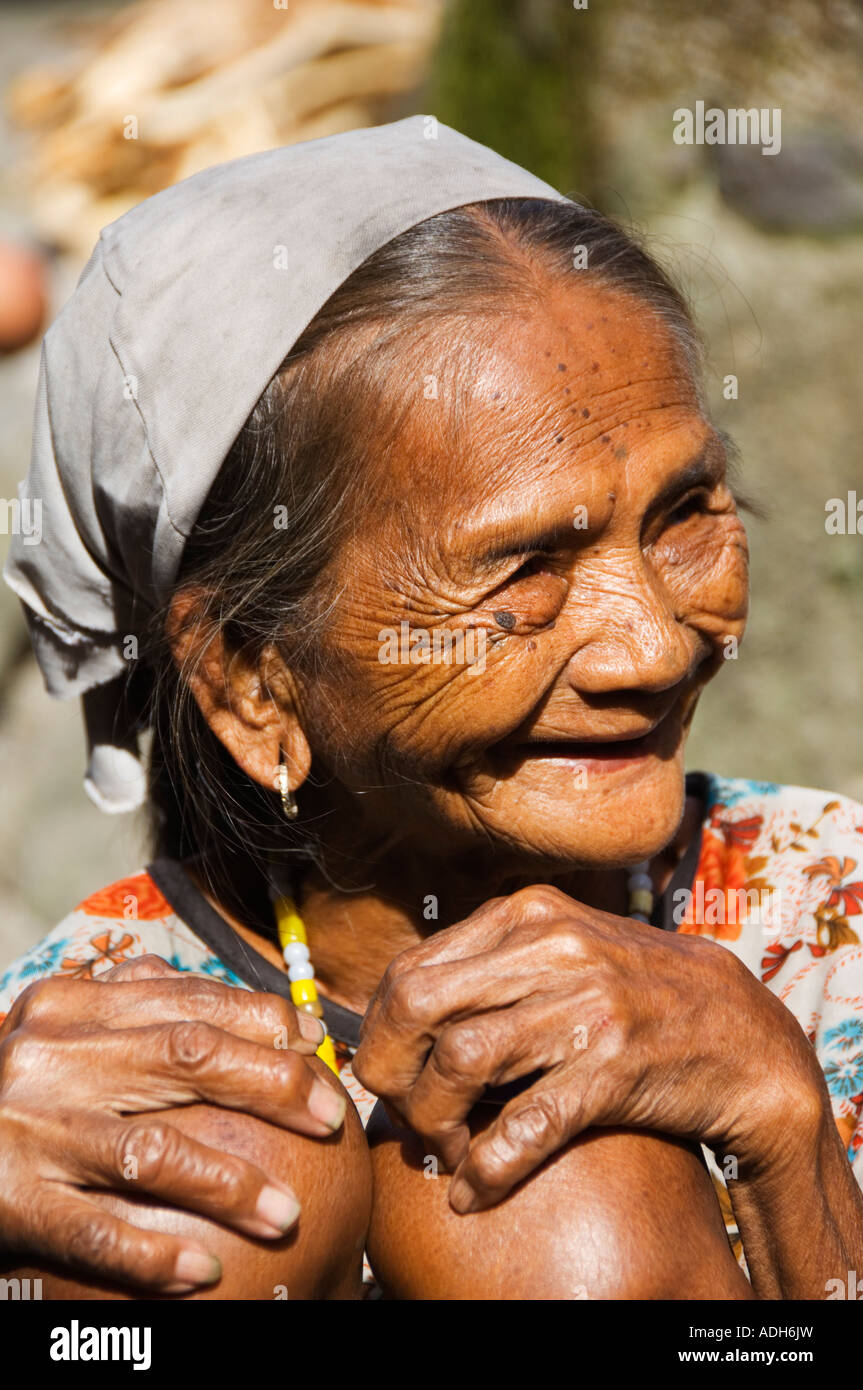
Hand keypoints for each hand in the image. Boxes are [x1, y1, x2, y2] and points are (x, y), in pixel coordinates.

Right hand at [0, 955, 345, 1290]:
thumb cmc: (19, 1095)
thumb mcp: (63, 1035)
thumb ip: (141, 1015)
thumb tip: (269, 1018)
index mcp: (72, 1005)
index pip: (191, 1001)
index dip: (267, 1021)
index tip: (317, 1049)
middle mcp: (51, 1056)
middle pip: (187, 1058)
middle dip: (274, 1085)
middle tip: (330, 1118)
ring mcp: (29, 1128)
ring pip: (150, 1151)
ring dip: (229, 1185)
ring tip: (286, 1215)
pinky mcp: (10, 1200)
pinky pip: (95, 1231)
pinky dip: (152, 1256)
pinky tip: (203, 1275)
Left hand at [353, 885, 820, 1210]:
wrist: (740, 1033)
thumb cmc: (634, 994)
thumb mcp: (563, 948)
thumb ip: (491, 962)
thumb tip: (398, 1003)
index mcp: (526, 915)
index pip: (409, 969)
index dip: (379, 1032)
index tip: (388, 1074)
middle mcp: (551, 947)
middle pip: (416, 1004)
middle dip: (388, 1069)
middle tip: (403, 1112)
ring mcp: (585, 1004)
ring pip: (460, 1060)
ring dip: (434, 1121)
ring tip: (444, 1149)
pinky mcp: (615, 1066)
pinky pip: (526, 1124)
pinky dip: (487, 1167)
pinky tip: (473, 1190)